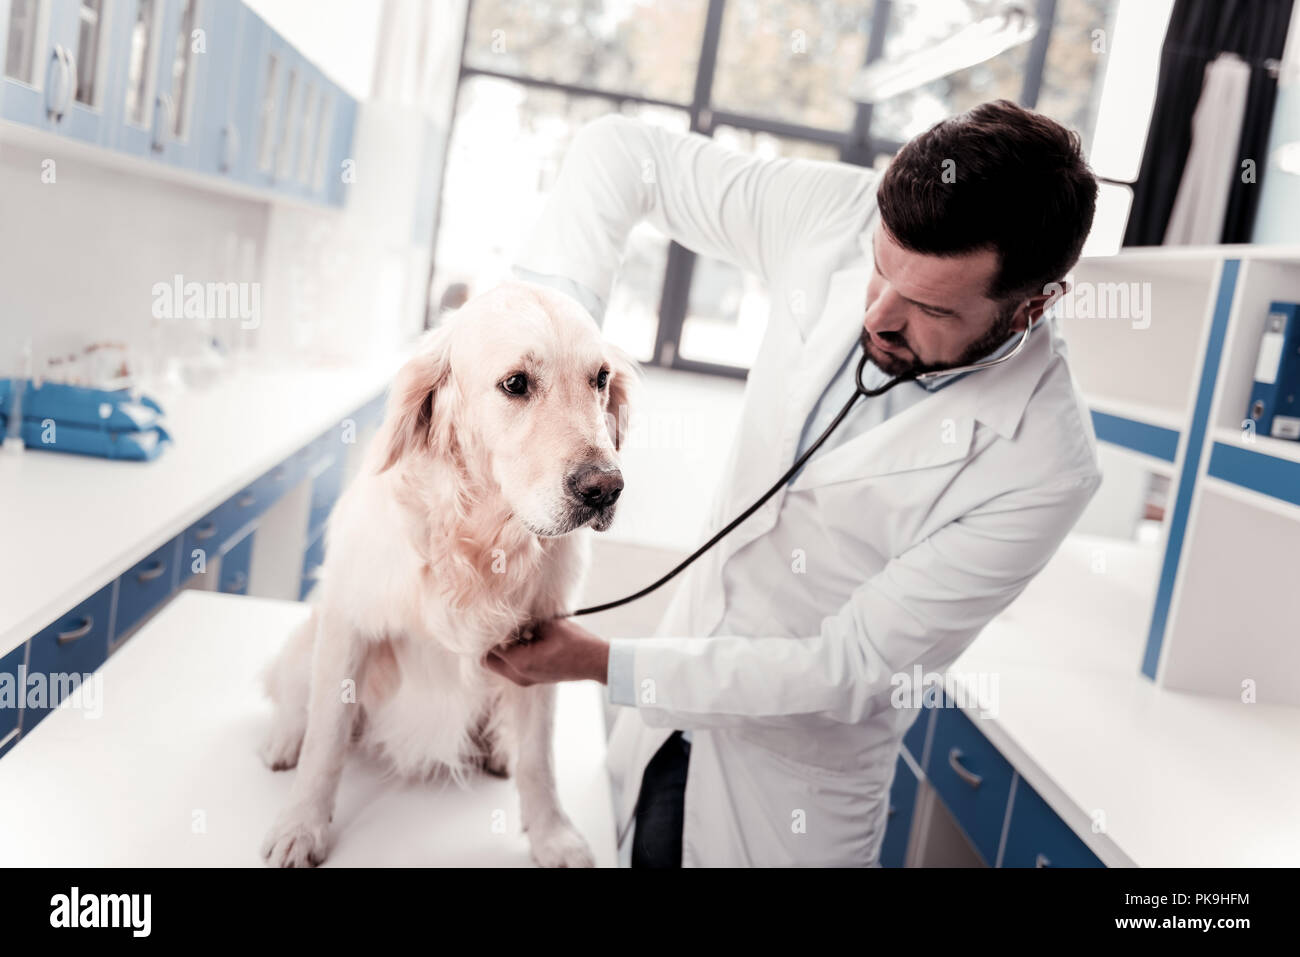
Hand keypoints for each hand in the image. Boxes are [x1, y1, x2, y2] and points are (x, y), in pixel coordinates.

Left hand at [484, 617, 608, 686]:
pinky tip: (530, 639)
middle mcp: (519, 675)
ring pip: (499, 664)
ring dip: (504, 648)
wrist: (595, 662)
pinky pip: (512, 666)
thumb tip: (507, 619)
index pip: (491, 647)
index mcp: (520, 663)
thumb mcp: (548, 626)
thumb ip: (524, 623)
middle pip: (488, 661)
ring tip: (522, 632)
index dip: (492, 631)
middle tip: (505, 627)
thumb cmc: (575, 642)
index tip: (499, 618)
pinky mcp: (532, 678)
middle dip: (493, 643)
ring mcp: (525, 680)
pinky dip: (514, 654)